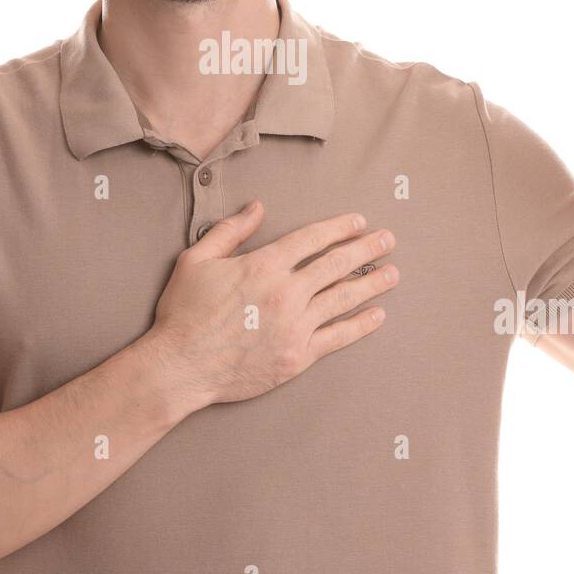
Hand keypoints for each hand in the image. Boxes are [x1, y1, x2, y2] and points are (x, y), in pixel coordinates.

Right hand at [145, 200, 398, 406]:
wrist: (181, 366)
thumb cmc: (185, 312)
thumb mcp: (197, 260)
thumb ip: (230, 231)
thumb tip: (257, 207)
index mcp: (264, 265)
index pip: (311, 239)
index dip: (338, 227)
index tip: (358, 222)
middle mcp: (286, 292)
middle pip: (336, 263)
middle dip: (366, 248)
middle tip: (388, 239)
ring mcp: (295, 326)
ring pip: (343, 297)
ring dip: (372, 282)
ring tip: (392, 272)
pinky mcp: (298, 356)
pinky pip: (338, 336)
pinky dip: (361, 324)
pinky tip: (378, 314)